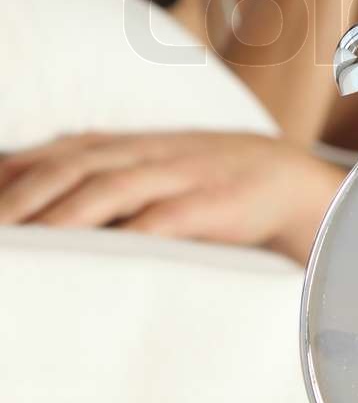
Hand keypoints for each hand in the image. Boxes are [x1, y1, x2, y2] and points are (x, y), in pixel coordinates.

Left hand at [0, 131, 347, 264]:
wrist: (286, 177)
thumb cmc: (203, 182)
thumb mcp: (147, 169)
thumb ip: (95, 179)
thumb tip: (28, 196)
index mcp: (123, 147)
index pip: (55, 154)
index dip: (14, 175)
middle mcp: (144, 154)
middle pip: (71, 168)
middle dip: (23, 197)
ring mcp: (178, 176)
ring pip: (109, 189)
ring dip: (61, 216)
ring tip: (24, 244)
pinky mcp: (211, 204)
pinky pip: (166, 219)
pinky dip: (132, 234)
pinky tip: (106, 255)